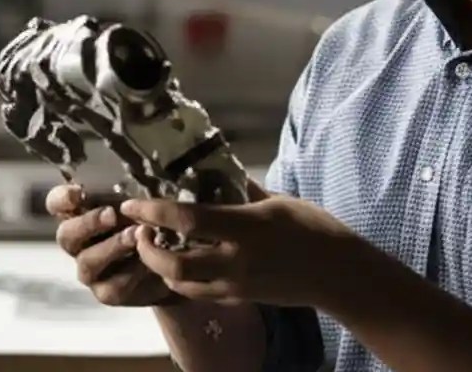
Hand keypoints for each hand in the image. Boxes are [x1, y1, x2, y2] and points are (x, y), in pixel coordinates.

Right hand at [47, 185, 179, 306]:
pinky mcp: (106, 292)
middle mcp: (79, 243)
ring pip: (87, 261)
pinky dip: (133, 272)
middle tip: (112, 215)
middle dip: (88, 223)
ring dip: (112, 247)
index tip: (78, 193)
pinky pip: (114, 285)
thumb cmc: (151, 224)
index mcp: (81, 215)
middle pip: (66, 235)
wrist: (174, 265)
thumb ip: (129, 196)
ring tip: (137, 235)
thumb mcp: (141, 204)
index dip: (61, 199)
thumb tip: (127, 189)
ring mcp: (90, 270)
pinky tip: (149, 262)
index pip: (57, 204)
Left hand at [122, 180, 367, 310]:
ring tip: (156, 249)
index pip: (187, 220)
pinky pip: (200, 293)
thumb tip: (221, 174)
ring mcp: (237, 285)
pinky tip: (182, 265)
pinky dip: (183, 280)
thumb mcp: (280, 201)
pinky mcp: (241, 298)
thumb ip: (245, 190)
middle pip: (173, 263)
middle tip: (141, 232)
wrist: (338, 274)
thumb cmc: (315, 229)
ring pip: (181, 284)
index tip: (132, 203)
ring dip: (160, 268)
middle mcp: (236, 260)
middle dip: (147, 250)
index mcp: (246, 227)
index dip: (154, 212)